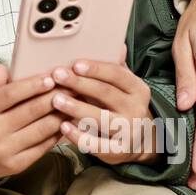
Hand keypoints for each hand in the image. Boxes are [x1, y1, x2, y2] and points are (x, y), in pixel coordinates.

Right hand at [0, 64, 66, 184]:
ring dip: (61, 114)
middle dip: (55, 97)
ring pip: (42, 129)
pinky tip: (66, 122)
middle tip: (72, 86)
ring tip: (74, 103)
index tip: (51, 77)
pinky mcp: (16, 165)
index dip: (33, 85)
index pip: (11, 94)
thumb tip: (2, 68)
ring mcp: (4, 151)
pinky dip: (58, 133)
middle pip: (31, 111)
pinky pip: (43, 146)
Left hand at [46, 52, 160, 163]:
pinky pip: (96, 144)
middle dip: (80, 84)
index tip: (75, 63)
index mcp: (138, 89)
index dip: (96, 69)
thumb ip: (115, 67)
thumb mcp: (123, 86)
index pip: (117, 75)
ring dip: (76, 108)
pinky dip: (79, 136)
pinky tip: (63, 127)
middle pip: (106, 94)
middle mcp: (136, 109)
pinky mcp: (118, 151)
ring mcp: (129, 131)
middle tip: (58, 75)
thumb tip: (115, 43)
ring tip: (56, 100)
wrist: (140, 141)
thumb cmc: (122, 106)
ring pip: (101, 118)